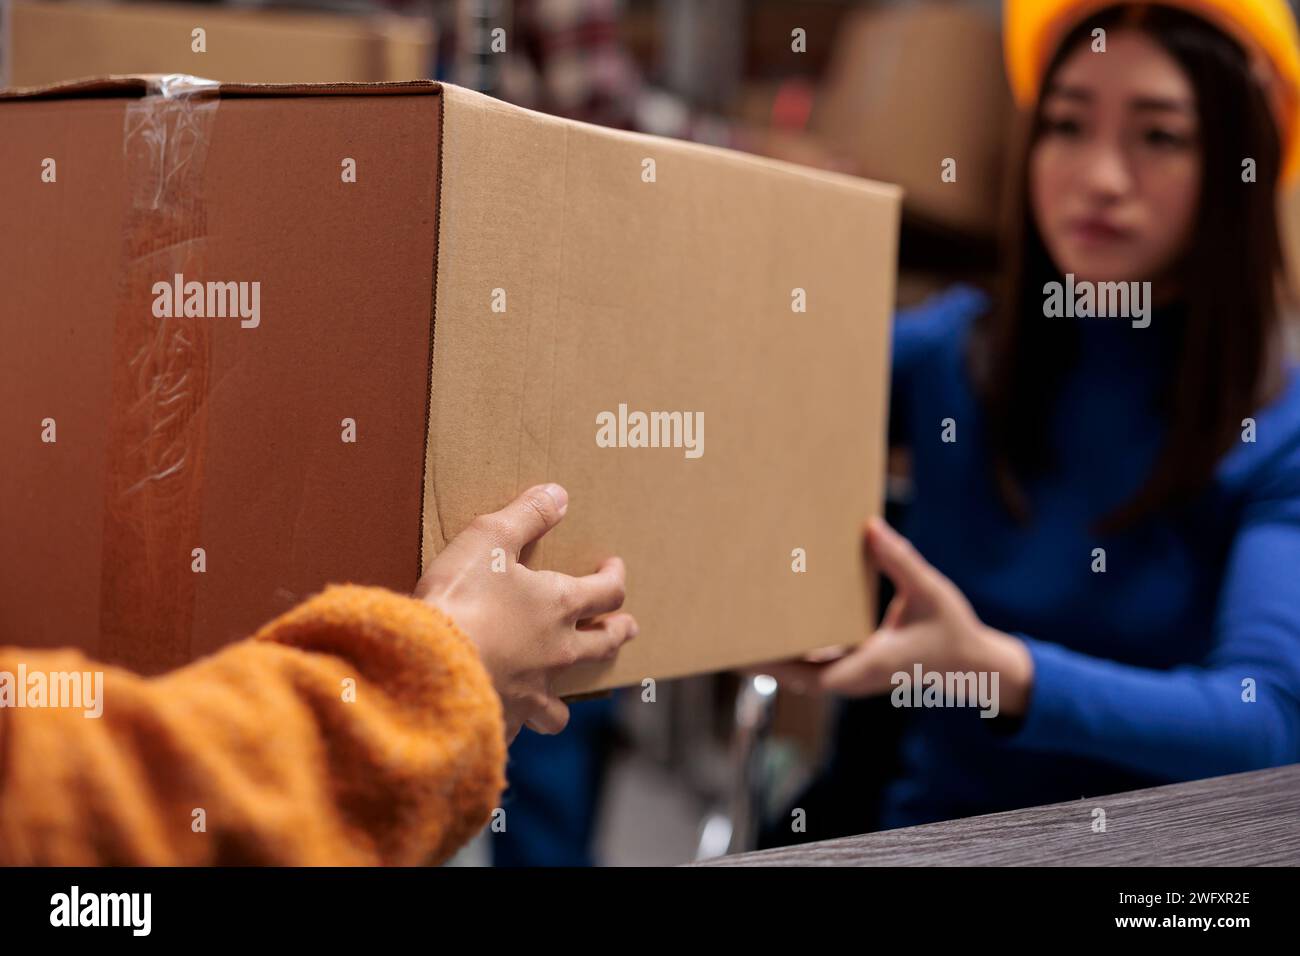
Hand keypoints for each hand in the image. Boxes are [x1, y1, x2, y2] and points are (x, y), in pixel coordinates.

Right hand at [414, 483, 635, 740]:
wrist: (429, 664)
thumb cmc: (462, 597)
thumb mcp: (490, 538)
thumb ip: (526, 515)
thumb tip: (558, 494)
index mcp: (559, 605)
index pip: (606, 592)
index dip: (615, 577)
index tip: (613, 567)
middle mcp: (558, 651)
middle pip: (603, 644)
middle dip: (617, 631)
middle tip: (626, 626)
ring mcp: (534, 691)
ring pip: (567, 699)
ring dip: (572, 688)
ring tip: (570, 687)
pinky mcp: (505, 720)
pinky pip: (520, 728)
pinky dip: (517, 723)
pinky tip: (507, 720)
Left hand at [760, 518, 1032, 714]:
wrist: (972, 662)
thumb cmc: (951, 628)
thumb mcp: (928, 590)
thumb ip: (899, 559)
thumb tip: (869, 526)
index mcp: (869, 663)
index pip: (809, 674)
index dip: (774, 665)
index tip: (743, 650)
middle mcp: (855, 676)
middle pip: (794, 675)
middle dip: (761, 658)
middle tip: (724, 634)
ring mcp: (853, 675)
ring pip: (801, 672)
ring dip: (774, 654)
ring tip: (741, 626)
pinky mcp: (854, 667)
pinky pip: (814, 663)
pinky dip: (793, 649)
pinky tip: (776, 624)